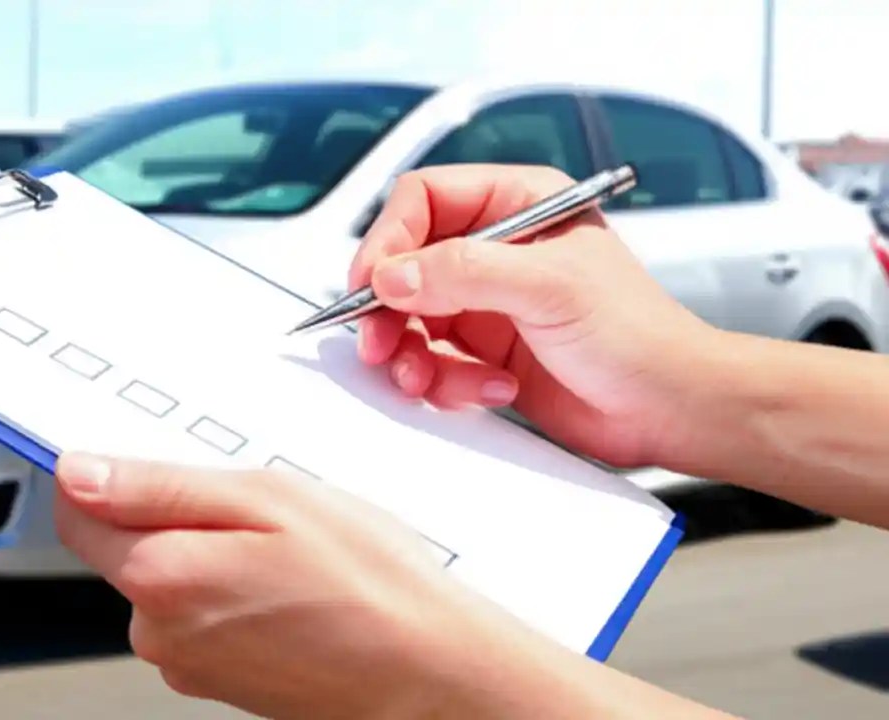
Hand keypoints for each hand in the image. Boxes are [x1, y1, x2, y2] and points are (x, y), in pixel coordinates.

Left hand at [52, 452, 543, 718]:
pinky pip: (204, 616)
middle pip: (128, 546)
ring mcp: (189, 664)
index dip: (103, 475)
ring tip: (288, 552)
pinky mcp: (219, 682)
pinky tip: (293, 586)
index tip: (140, 459)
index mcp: (160, 575)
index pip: (75, 513)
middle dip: (177, 515)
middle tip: (255, 507)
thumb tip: (80, 472)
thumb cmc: (368, 585)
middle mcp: (159, 631)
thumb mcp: (266, 498)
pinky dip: (236, 592)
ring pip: (172, 579)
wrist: (429, 674)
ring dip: (213, 554)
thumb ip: (158, 486)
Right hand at [349, 164, 714, 467]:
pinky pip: (433, 362)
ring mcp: (488, 303)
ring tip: (428, 379)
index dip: (389, 239)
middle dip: (388, 310)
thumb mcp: (548, 287)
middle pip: (404, 264)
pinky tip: (493, 390)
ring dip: (413, 355)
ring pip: (410, 320)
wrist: (670, 408)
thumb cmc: (637, 334)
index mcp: (517, 204)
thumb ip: (463, 272)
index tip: (372, 284)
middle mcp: (496, 249)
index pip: (423, 200)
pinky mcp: (485, 354)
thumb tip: (392, 274)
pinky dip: (447, 383)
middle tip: (380, 344)